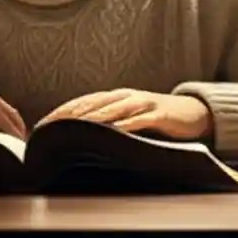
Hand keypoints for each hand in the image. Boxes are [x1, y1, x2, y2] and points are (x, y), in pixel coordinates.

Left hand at [36, 88, 212, 140]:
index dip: (63, 111)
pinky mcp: (159, 114)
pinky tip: (115, 132)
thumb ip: (109, 124)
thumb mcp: (130, 119)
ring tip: (76, 128)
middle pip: (94, 102)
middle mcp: (126, 96)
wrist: (192, 113)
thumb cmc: (156, 119)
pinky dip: (127, 124)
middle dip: (72, 114)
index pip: (83, 101)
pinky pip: (140, 119)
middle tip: (53, 127)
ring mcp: (143, 103)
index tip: (44, 124)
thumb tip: (79, 140)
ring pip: (114, 108)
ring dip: (94, 117)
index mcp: (115, 98)